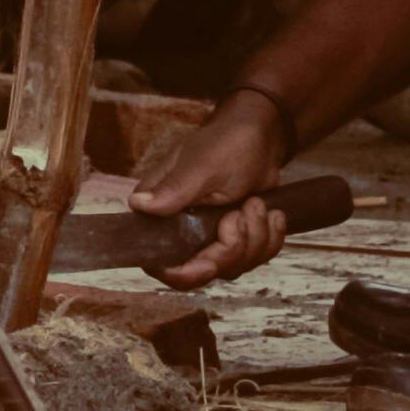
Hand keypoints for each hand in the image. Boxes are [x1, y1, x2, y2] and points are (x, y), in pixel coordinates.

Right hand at [130, 94, 289, 290]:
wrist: (262, 137)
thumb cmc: (228, 143)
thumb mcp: (203, 167)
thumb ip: (173, 189)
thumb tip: (137, 205)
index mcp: (160, 210)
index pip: (158, 262)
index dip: (184, 273)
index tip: (210, 262)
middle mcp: (180, 229)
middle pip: (202, 270)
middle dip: (232, 248)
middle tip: (242, 213)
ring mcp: (209, 237)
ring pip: (231, 267)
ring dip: (255, 238)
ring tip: (256, 203)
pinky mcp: (235, 240)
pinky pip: (253, 260)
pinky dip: (270, 239)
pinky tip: (272, 213)